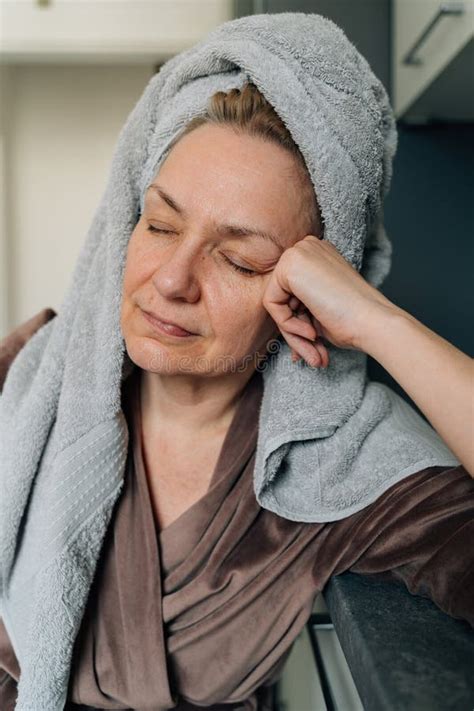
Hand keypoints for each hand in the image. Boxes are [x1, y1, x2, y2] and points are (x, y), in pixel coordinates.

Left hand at [262, 234, 394, 367]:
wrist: (373, 322)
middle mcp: (306, 247)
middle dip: (294, 330)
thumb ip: (298, 307)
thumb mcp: (319, 309)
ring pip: (275, 302)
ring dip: (293, 333)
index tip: (313, 345)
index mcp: (316, 255)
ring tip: (314, 350)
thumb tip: (283, 322)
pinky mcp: (290, 264)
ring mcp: (298, 252)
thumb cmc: (354, 321)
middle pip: (281, 296)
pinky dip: (288, 325)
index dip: (299, 322)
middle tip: (312, 355)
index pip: (290, 293)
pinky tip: (312, 332)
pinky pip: (271, 303)